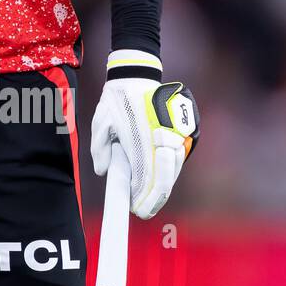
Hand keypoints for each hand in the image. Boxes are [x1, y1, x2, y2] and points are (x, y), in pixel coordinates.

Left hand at [90, 50, 198, 218]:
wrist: (137, 75)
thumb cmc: (117, 99)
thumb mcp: (100, 122)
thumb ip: (100, 149)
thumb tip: (104, 171)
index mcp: (143, 137)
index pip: (148, 177)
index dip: (144, 198)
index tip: (137, 209)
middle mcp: (165, 137)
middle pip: (165, 178)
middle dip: (154, 198)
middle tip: (143, 210)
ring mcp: (178, 133)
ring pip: (174, 170)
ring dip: (162, 186)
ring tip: (149, 199)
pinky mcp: (185, 130)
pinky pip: (179, 158)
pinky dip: (169, 172)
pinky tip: (158, 180)